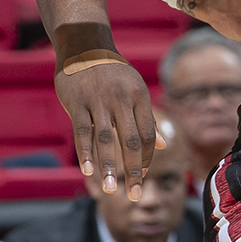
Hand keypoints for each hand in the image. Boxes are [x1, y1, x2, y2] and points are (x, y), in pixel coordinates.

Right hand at [56, 60, 159, 197]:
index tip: (142, 179)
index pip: (146, 134)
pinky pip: (82, 131)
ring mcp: (98, 101)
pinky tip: (88, 171)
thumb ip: (146, 119)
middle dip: (134, 171)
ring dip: (109, 166)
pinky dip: (85, 152)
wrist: (83, 45)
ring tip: (112, 190)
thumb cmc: (112, 73)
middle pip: (130, 141)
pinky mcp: (76, 102)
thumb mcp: (134, 90)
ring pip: (105, 139)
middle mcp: (121, 99)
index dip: (145, 158)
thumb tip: (164, 145)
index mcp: (138, 96)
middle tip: (135, 196)